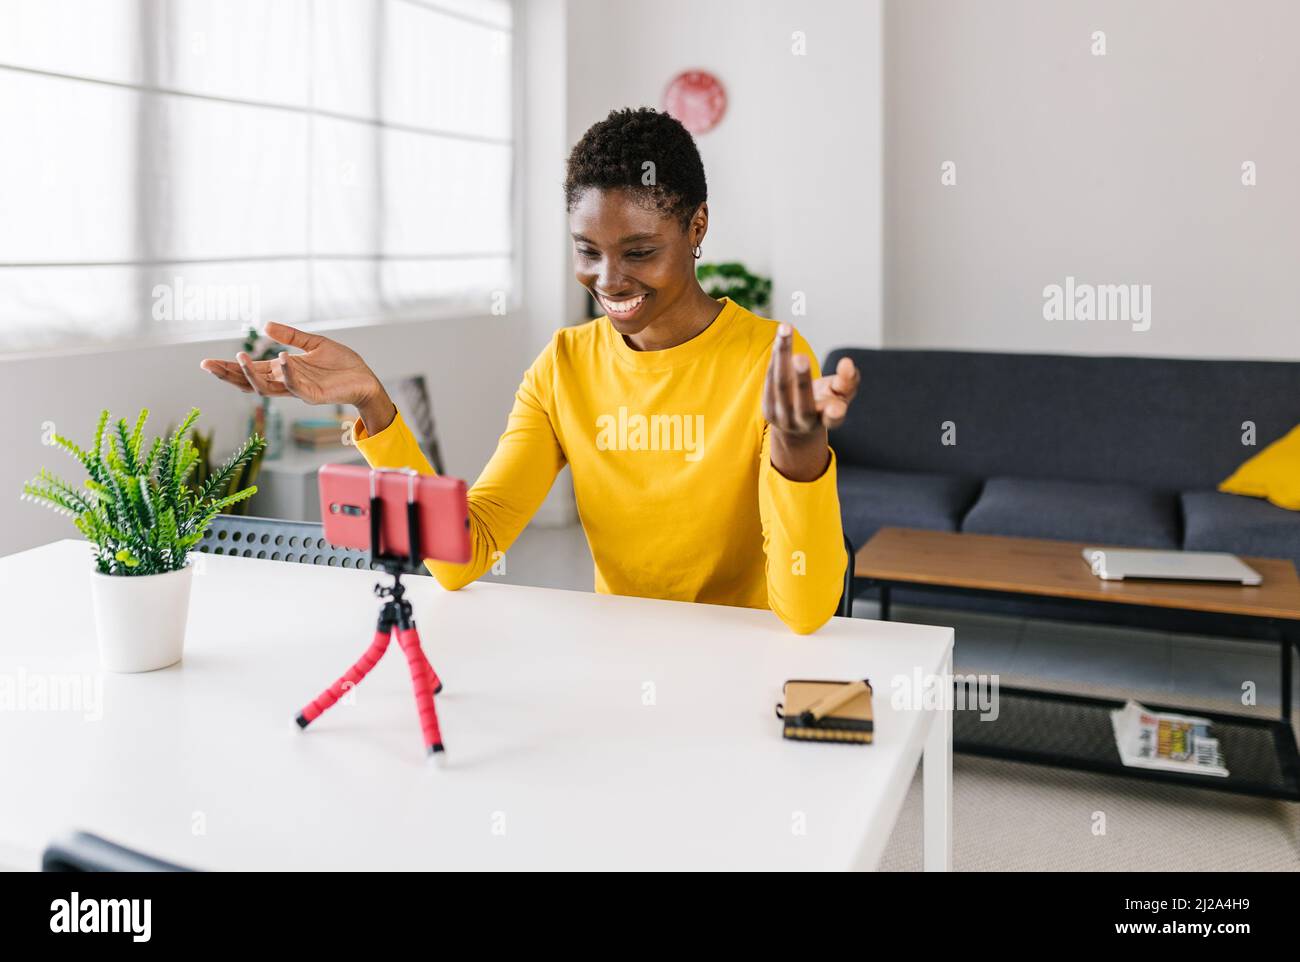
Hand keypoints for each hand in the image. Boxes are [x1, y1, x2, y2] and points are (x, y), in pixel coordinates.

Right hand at [199, 322, 384, 408]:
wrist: (365, 378)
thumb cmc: (341, 364)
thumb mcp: (313, 344)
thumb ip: (291, 336)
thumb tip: (265, 326)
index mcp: (283, 371)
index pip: (251, 371)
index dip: (230, 367)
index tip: (207, 362)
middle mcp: (287, 382)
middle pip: (250, 382)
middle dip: (229, 375)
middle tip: (208, 365)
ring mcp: (299, 390)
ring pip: (267, 388)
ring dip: (252, 374)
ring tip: (240, 357)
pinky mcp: (314, 395)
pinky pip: (296, 386)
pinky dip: (288, 373)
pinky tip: (281, 359)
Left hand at [762, 323, 859, 480]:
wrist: (796, 425)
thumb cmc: (825, 403)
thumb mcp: (841, 394)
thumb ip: (848, 380)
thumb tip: (847, 363)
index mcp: (826, 419)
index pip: (832, 419)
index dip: (835, 414)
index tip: (837, 408)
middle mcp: (804, 422)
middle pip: (802, 402)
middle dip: (802, 380)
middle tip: (801, 357)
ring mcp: (783, 417)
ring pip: (781, 385)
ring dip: (782, 355)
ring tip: (786, 328)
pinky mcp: (768, 408)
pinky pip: (771, 379)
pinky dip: (776, 357)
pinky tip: (781, 337)